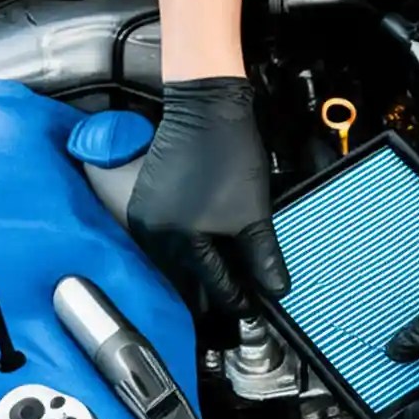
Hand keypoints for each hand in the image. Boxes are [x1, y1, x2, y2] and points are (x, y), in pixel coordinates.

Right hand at [127, 77, 288, 312]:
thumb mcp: (254, 212)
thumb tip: (275, 290)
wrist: (205, 107)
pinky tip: (202, 253)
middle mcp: (156, 236)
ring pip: (174, 264)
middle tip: (240, 299)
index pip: (214, 287)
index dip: (239, 301)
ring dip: (198, 274)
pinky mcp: (143, 205)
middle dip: (214, 292)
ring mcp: (144, 220)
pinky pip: (164, 244)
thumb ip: (262, 257)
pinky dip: (185, 253)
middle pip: (188, 281)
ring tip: (225, 280)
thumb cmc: (229, 154)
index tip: (254, 311)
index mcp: (183, 241)